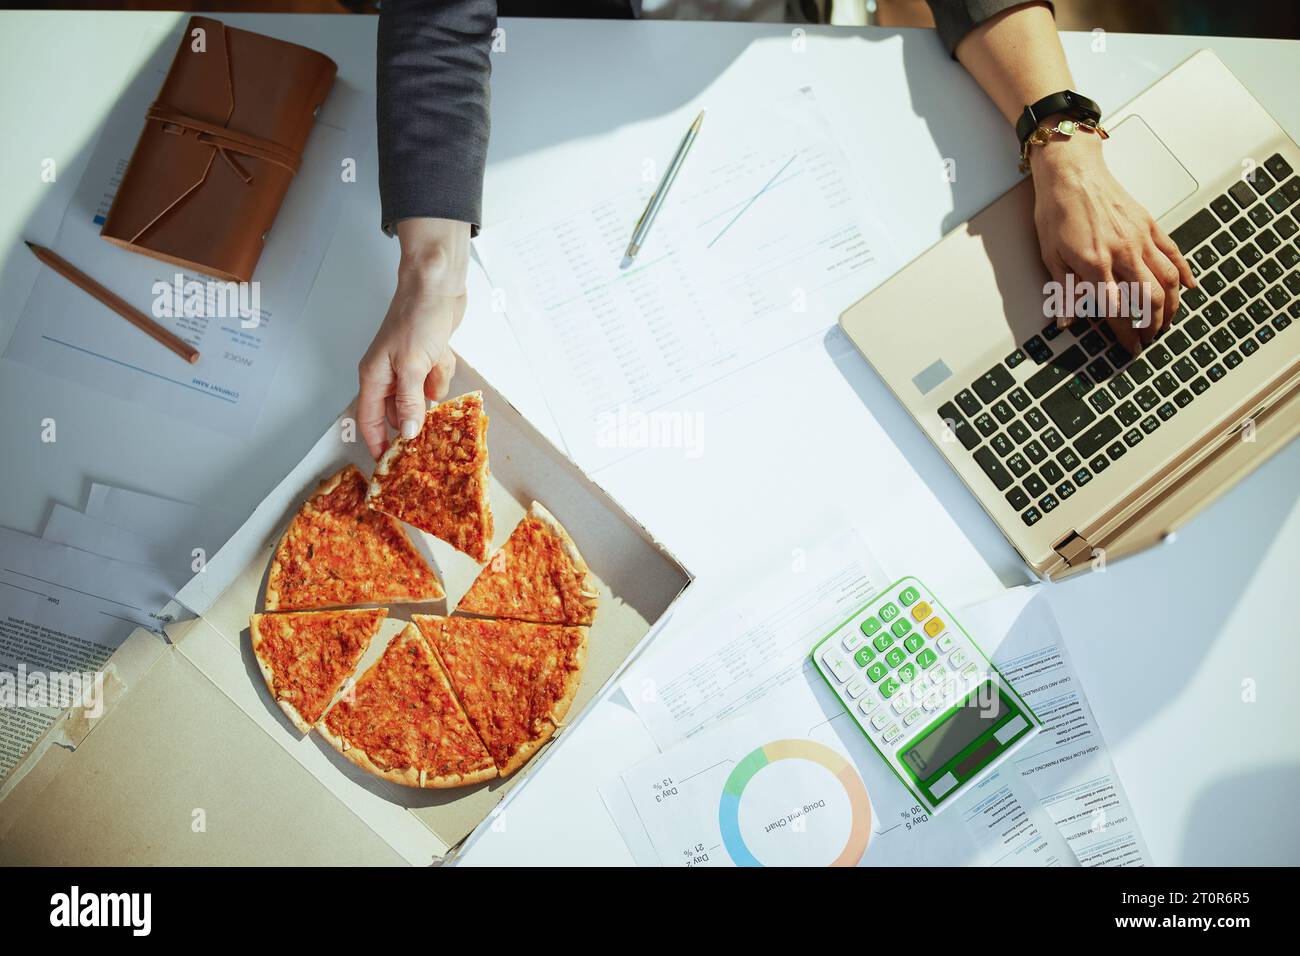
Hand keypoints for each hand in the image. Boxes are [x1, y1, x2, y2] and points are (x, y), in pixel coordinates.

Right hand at [358, 218, 470, 458]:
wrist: (438, 283)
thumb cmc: (418, 317)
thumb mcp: (412, 365)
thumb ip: (409, 402)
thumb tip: (408, 435)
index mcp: (374, 376)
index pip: (370, 420)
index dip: (378, 443)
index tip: (389, 466)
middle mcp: (388, 373)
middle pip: (399, 411)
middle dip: (417, 416)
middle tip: (433, 432)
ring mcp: (408, 365)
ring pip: (422, 395)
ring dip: (434, 386)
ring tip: (437, 364)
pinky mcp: (428, 357)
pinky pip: (436, 378)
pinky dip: (442, 369)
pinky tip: (443, 353)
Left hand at [1030, 130, 1194, 353]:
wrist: (1072, 172)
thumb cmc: (1056, 211)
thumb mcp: (1050, 255)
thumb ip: (1063, 290)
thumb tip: (1066, 321)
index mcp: (1095, 265)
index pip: (1117, 310)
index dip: (1126, 333)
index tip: (1130, 347)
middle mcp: (1122, 254)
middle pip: (1149, 299)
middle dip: (1152, 325)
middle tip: (1149, 338)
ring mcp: (1140, 239)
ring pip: (1167, 279)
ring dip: (1171, 305)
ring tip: (1167, 321)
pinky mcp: (1149, 225)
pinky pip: (1173, 253)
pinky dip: (1184, 272)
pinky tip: (1189, 287)